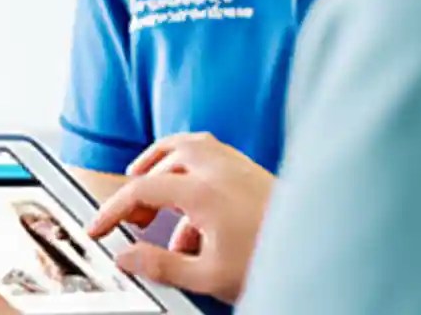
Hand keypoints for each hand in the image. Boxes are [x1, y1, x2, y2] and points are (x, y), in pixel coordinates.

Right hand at [88, 133, 274, 303]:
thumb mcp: (207, 275)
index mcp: (202, 193)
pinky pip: (210, 147)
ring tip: (149, 182)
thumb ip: (160, 265)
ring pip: (186, 145)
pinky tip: (191, 183)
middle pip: (162, 160)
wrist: (322, 252)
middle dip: (138, 187)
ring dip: (161, 161)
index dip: (112, 209)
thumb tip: (126, 258)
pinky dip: (188, 157)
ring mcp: (238, 164)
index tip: (99, 227)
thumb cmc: (271, 261)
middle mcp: (218, 169)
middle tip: (130, 219)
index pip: (141, 191)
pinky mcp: (252, 167)